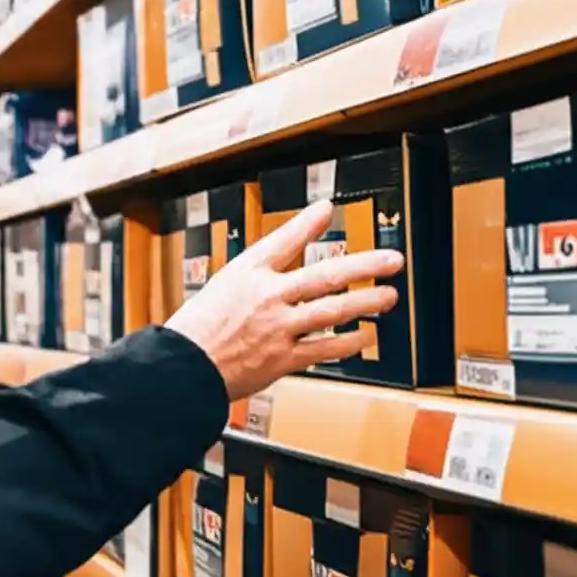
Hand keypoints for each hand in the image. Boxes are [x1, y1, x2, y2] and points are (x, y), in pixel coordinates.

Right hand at [165, 199, 402, 400]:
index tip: (329, 209)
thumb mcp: (225, 283)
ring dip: (365, 302)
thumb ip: (261, 265)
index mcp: (248, 273)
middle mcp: (267, 296)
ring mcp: (278, 328)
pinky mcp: (282, 359)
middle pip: (324, 276)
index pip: (282, 240)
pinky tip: (365, 336)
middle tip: (393, 260)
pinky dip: (348, 343)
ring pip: (332, 311)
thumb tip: (287, 247)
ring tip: (389, 296)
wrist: (183, 367)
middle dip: (364, 265)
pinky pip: (324, 349)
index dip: (308, 223)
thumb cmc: (200, 327)